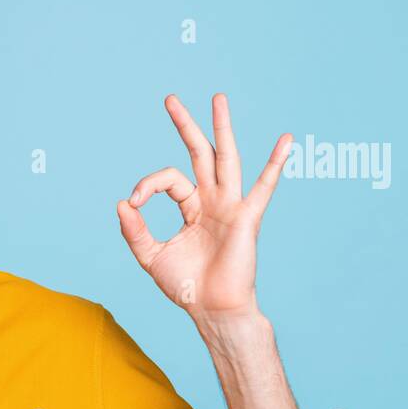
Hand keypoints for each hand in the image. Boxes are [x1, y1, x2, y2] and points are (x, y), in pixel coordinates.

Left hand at [116, 93, 289, 323]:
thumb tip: (120, 203)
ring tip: (217, 98)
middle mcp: (212, 201)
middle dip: (186, 126)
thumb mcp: (151, 256)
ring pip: (226, 158)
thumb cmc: (185, 286)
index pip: (169, 180)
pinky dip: (276, 164)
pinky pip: (264, 187)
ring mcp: (230, 206)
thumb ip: (134, 230)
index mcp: (191, 208)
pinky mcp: (246, 218)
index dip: (148, 185)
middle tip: (169, 99)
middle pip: (199, 154)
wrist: (210, 309)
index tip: (133, 201)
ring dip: (221, 128)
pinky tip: (286, 140)